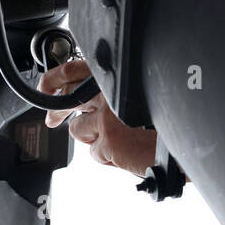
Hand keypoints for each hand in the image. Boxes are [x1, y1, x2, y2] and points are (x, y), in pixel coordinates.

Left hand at [39, 58, 156, 177]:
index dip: (54, 78)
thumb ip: (109, 94)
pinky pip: (93, 151)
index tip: (47, 88)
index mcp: (116, 77)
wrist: (177, 147)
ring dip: (91, 138)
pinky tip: (123, 153)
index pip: (73, 69)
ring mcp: (107, 115)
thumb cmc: (162, 125)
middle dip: (56, 112)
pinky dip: (105, 155)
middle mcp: (109, 91)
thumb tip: (84, 101)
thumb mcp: (134, 99)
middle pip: (68, 98)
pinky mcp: (107, 138)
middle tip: (52, 120)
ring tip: (114, 141)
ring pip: (78, 128)